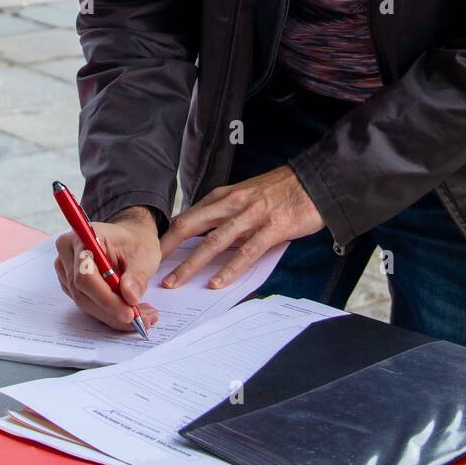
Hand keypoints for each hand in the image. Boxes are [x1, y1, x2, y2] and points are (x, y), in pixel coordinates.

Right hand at [54, 207, 161, 330]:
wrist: (129, 239)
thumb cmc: (135, 242)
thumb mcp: (144, 255)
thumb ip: (137, 276)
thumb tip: (130, 298)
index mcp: (83, 237)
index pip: (86, 276)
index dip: (106, 299)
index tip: (128, 314)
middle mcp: (68, 252)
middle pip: (82, 293)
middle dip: (112, 312)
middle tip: (142, 321)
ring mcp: (66, 270)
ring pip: (84, 302)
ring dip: (113, 315)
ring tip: (143, 317)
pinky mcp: (70, 284)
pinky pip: (87, 304)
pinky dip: (109, 313)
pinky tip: (128, 311)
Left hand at [158, 166, 323, 290]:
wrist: (315, 181)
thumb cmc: (281, 190)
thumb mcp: (247, 195)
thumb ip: (226, 214)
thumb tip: (206, 239)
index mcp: (225, 196)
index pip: (188, 216)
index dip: (168, 236)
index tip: (152, 253)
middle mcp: (233, 203)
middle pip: (192, 225)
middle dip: (169, 248)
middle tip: (150, 268)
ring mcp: (252, 216)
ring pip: (214, 242)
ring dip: (191, 264)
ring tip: (175, 282)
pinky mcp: (271, 229)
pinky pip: (245, 252)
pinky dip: (228, 269)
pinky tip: (215, 283)